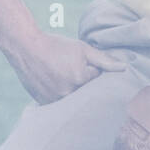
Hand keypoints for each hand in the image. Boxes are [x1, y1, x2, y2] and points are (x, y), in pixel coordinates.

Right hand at [6, 32, 126, 104]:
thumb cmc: (56, 46)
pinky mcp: (43, 102)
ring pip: (73, 99)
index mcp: (80, 79)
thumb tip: (124, 68)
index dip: (93, 71)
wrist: (25, 47)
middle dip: (85, 84)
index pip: (97, 81)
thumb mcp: (82, 49)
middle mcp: (67, 93)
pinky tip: (55, 83)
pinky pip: (59, 103)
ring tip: (62, 75)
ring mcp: (54, 100)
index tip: (83, 64)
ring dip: (73, 90)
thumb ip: (104, 60)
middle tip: (72, 70)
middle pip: (86, 93)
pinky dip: (61, 96)